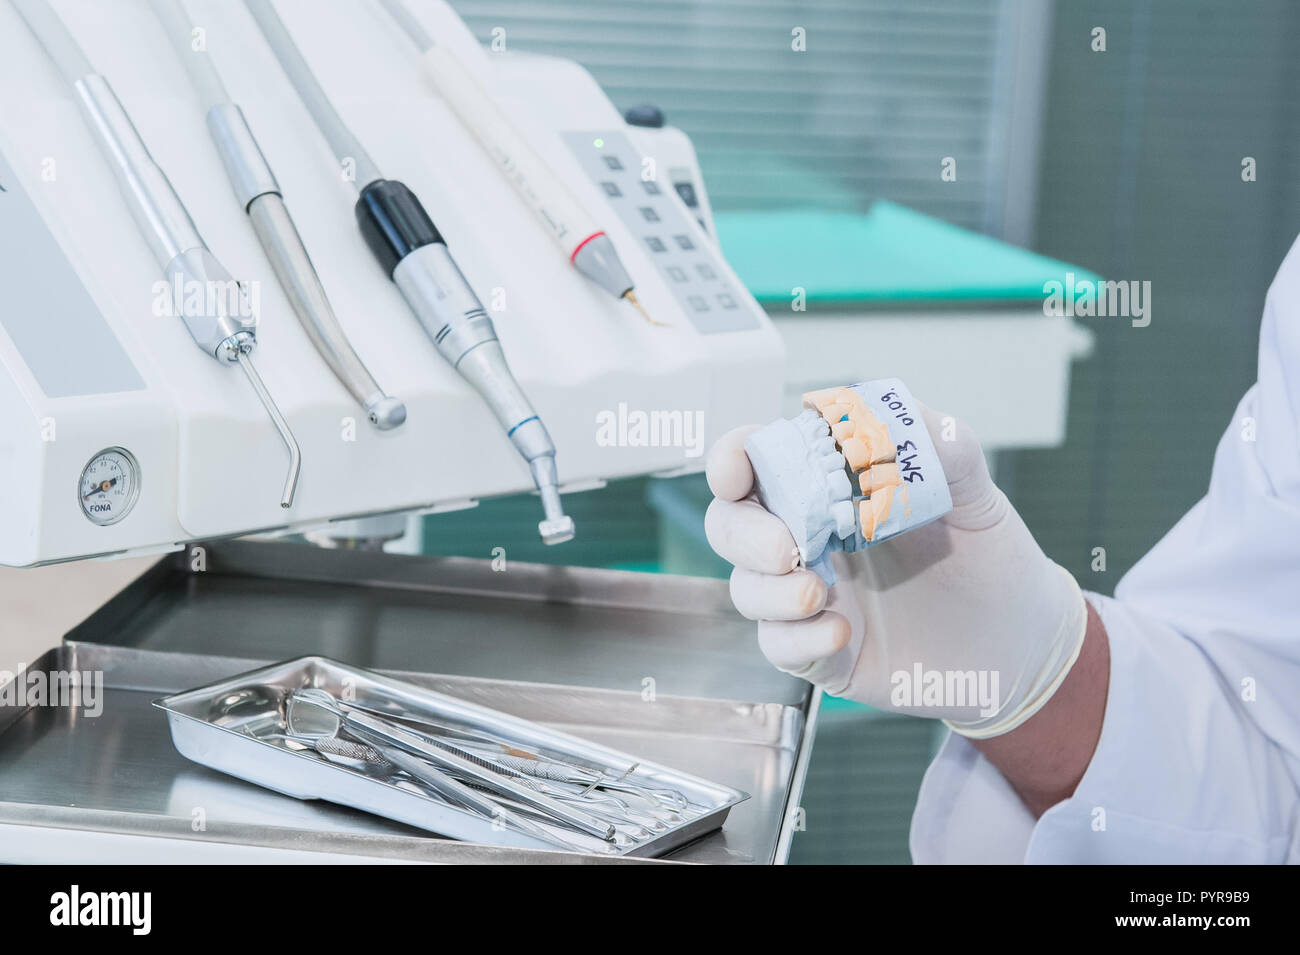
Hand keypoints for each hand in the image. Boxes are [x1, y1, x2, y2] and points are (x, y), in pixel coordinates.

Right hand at [704, 405, 1086, 737]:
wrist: (1023, 641)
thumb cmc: (991, 559)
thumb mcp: (977, 497)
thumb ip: (949, 453)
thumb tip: (918, 419)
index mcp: (830, 489)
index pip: (758, 462)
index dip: (731, 459)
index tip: (734, 473)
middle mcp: (809, 538)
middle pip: (731, 526)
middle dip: (743, 535)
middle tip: (787, 550)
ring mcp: (810, 597)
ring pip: (746, 589)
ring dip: (768, 592)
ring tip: (816, 595)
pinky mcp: (823, 653)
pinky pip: (780, 647)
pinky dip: (798, 640)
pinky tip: (840, 634)